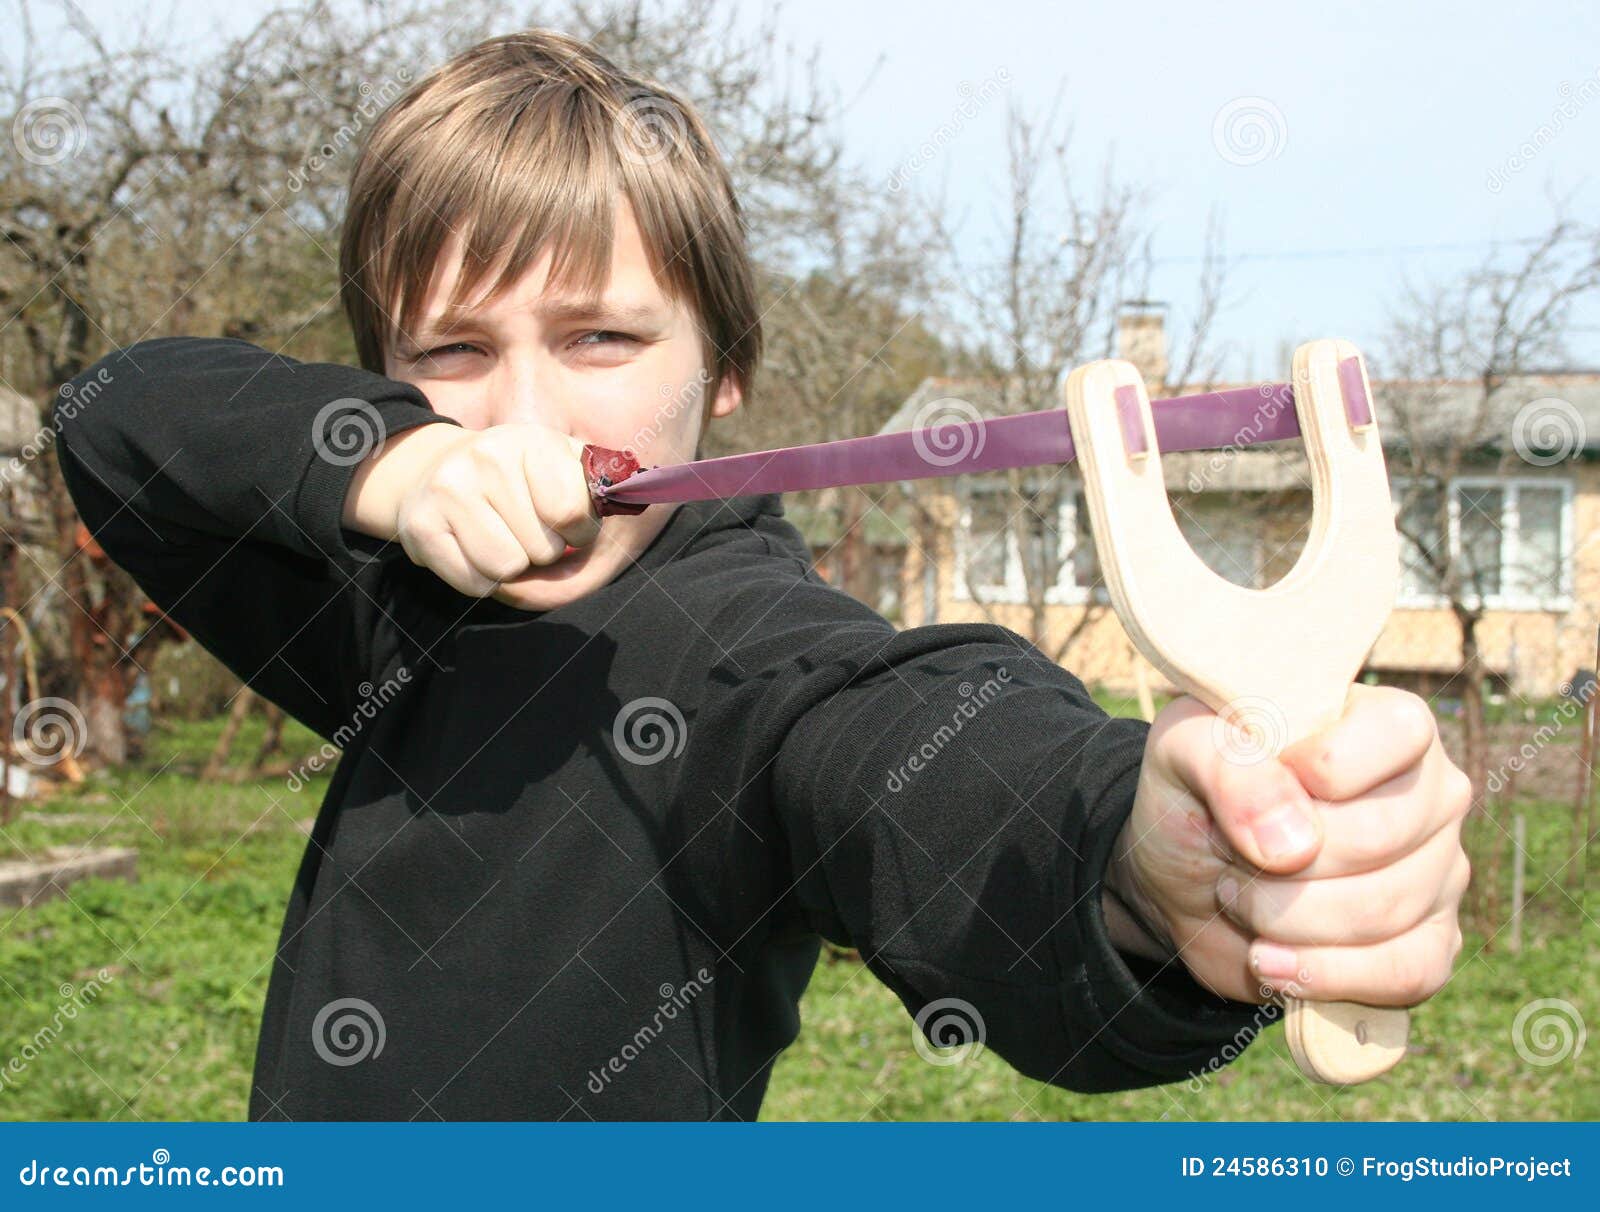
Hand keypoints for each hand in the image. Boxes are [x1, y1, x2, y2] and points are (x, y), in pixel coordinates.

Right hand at [343, 422, 600, 605]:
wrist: (434, 470)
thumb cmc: (516, 478)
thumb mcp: (562, 466)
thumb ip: (603, 486)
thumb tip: (643, 494)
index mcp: (532, 442)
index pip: (569, 510)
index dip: (579, 529)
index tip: (569, 522)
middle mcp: (487, 459)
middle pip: (541, 549)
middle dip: (542, 550)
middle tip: (524, 528)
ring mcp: (449, 490)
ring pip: (506, 569)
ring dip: (511, 567)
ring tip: (500, 539)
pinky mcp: (420, 525)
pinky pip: (474, 583)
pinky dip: (481, 579)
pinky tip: (472, 549)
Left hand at [1108, 685, 1471, 1006]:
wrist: (1184, 877)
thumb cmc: (1197, 793)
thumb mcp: (1185, 751)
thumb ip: (1229, 769)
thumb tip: (1294, 844)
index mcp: (1385, 722)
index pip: (1396, 733)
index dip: (1317, 767)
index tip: (1255, 780)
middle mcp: (1431, 794)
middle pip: (1377, 837)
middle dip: (1278, 861)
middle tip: (1227, 854)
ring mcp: (1439, 872)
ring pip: (1384, 911)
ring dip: (1282, 916)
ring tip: (1236, 897)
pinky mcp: (1428, 944)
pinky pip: (1406, 972)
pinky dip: (1322, 974)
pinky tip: (1267, 961)